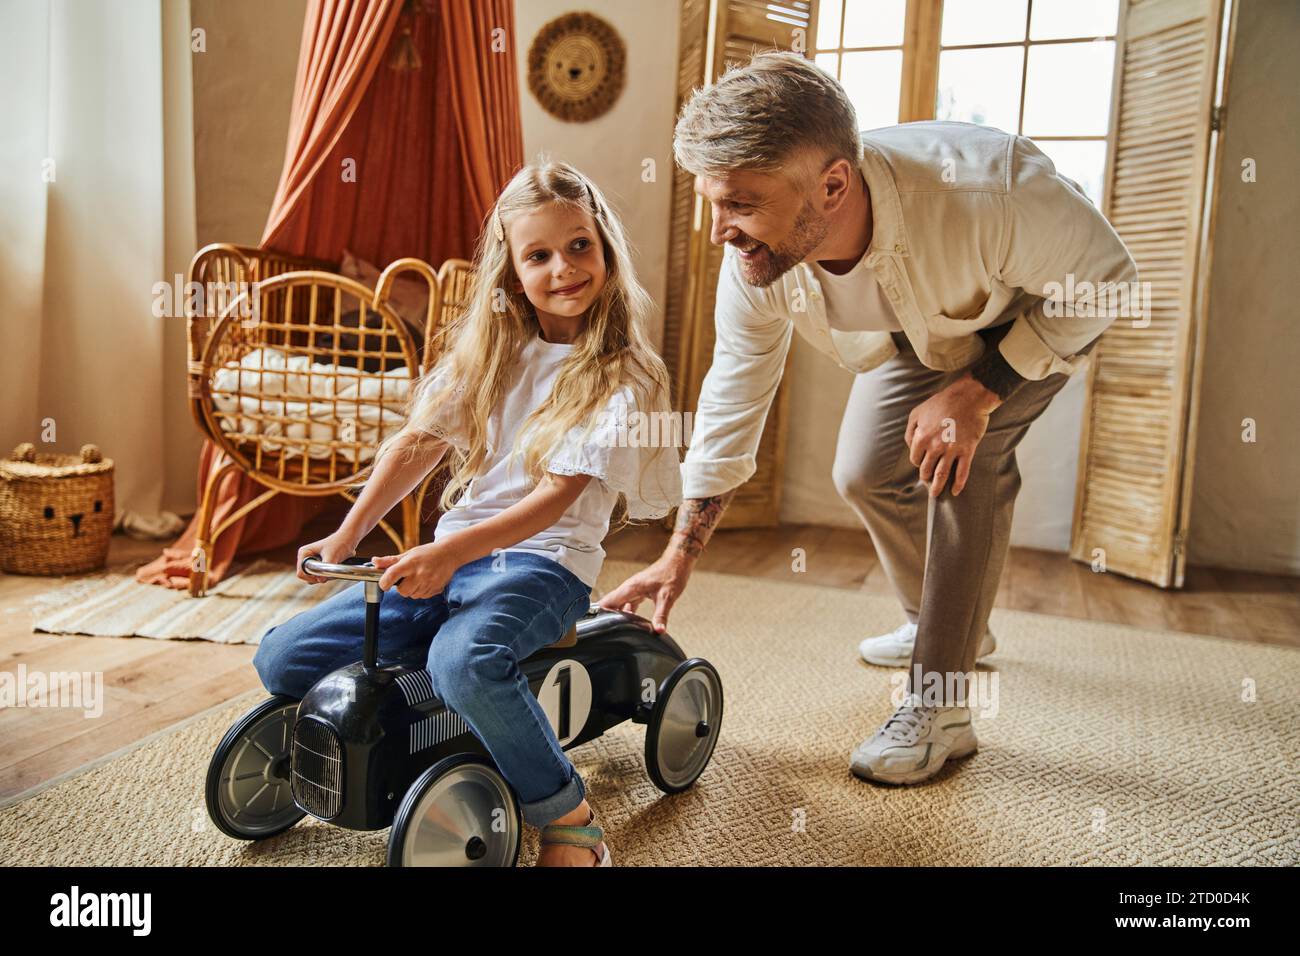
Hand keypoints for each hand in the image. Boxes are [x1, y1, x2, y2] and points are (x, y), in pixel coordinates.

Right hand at [297, 532, 357, 584]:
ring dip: (324, 576)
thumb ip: (325, 568)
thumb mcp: (332, 556)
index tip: (324, 573)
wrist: (349, 540)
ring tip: (333, 566)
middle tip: (330, 569)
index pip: (301, 573)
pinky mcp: (318, 566)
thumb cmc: (340, 544)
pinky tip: (335, 567)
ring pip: (314, 578)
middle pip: (307, 577)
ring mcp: (311, 562)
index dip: (312, 577)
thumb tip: (320, 580)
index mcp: (304, 553)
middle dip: (318, 577)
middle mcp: (305, 558)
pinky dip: (327, 576)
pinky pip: (319, 577)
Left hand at [372, 541, 459, 598]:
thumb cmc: (427, 553)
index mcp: (411, 563)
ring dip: (412, 590)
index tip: (383, 584)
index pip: (392, 575)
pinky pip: (422, 596)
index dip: (384, 582)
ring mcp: (429, 582)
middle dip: (401, 587)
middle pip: (402, 591)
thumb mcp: (409, 553)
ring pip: (412, 595)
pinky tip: (425, 581)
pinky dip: (421, 591)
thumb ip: (391, 560)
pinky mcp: (436, 589)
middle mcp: (420, 573)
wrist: (449, 554)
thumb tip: (374, 562)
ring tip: (418, 578)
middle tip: (406, 578)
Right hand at [596, 550, 692, 632]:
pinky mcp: (641, 589)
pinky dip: (629, 611)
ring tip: (620, 628)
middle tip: (609, 631)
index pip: (608, 601)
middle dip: (609, 616)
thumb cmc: (672, 573)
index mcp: (631, 587)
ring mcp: (635, 588)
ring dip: (619, 614)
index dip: (601, 613)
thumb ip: (661, 616)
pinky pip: (630, 602)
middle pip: (612, 603)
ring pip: (621, 603)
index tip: (599, 625)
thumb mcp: (667, 598)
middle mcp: (630, 587)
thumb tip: (658, 630)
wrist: (679, 561)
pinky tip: (634, 620)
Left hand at [905, 377, 997, 497]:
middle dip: (925, 478)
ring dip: (937, 486)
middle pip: (927, 469)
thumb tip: (910, 446)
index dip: (918, 462)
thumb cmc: (942, 402)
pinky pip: (962, 471)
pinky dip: (959, 484)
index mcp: (921, 437)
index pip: (915, 459)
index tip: (922, 464)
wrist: (969, 397)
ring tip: (935, 494)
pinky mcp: (967, 450)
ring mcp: (952, 449)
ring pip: (942, 474)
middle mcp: (935, 446)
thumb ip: (910, 430)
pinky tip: (955, 492)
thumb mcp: (918, 412)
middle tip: (927, 482)